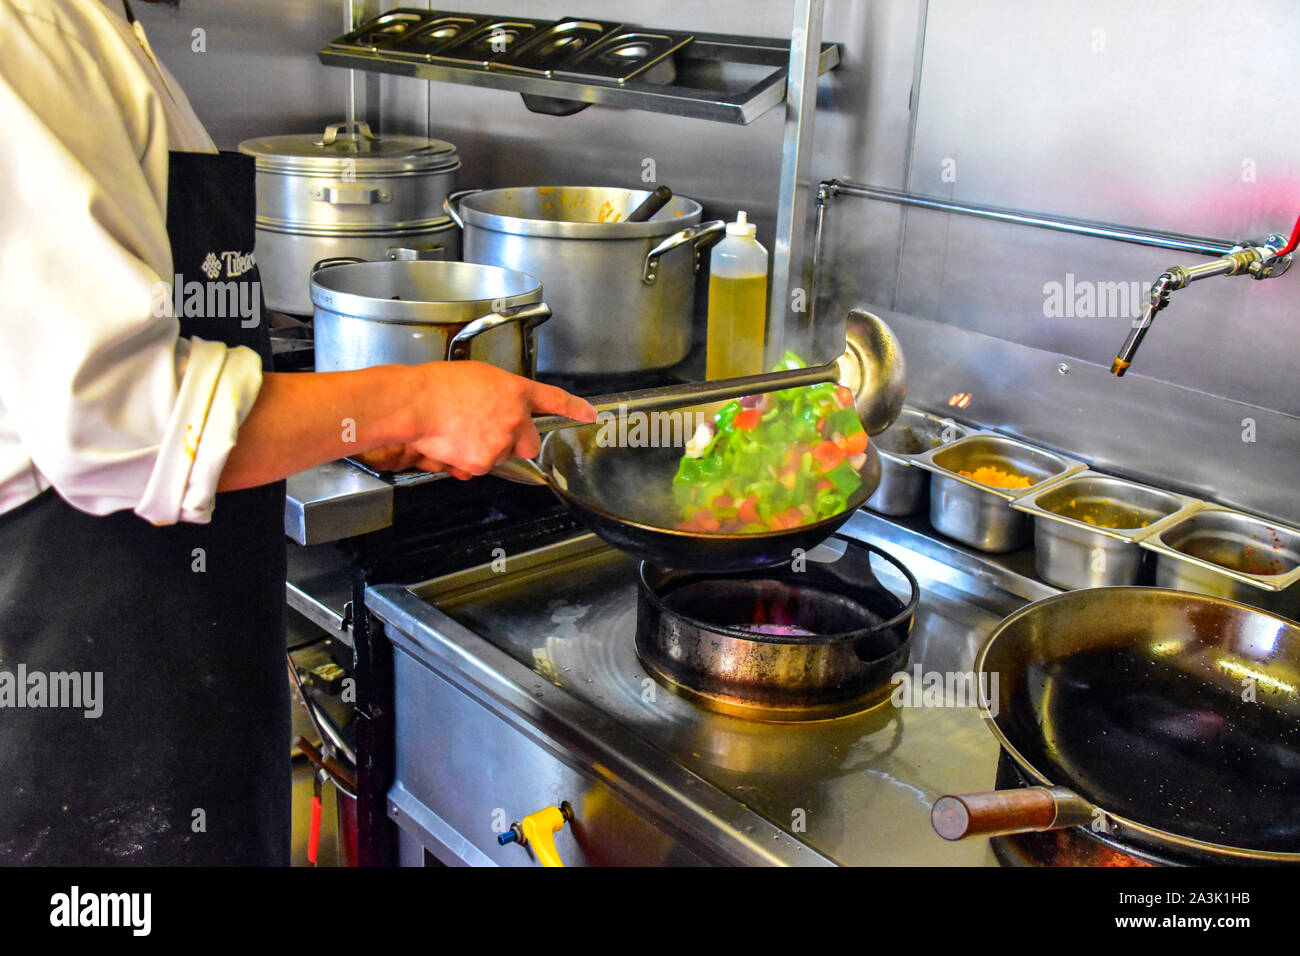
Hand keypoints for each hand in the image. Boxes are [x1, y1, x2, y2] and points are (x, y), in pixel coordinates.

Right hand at [391, 362, 595, 479]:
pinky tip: (454, 443)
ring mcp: (501, 441)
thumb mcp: (478, 377)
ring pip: (501, 456)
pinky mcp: (484, 461)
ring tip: (460, 431)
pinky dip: (468, 461)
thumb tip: (500, 411)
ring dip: (486, 450)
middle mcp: (515, 417)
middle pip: (530, 443)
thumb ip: (499, 395)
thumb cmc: (438, 386)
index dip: (575, 409)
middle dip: (515, 443)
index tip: (589, 415)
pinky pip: (480, 468)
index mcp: (515, 391)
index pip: (555, 400)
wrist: (416, 403)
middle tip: (490, 432)